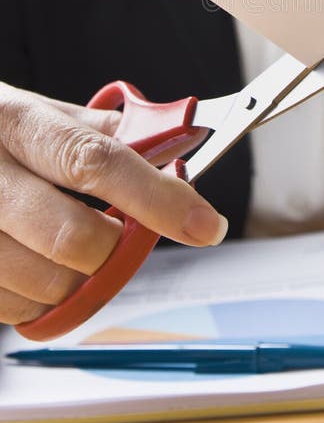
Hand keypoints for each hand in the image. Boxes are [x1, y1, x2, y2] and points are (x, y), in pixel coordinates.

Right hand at [0, 83, 226, 325]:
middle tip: (118, 236)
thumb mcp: (42, 115)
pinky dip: (39, 300)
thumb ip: (105, 134)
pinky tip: (36, 268)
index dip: (158, 198)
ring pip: (42, 283)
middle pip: (71, 236)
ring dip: (78, 281)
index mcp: (17, 121)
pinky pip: (8, 308)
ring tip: (75, 252)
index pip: (97, 161)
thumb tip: (178, 147)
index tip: (205, 224)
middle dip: (113, 250)